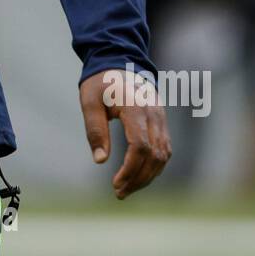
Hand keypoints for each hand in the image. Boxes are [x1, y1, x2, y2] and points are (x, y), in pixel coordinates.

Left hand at [80, 68, 171, 199]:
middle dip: (138, 178)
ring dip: (147, 176)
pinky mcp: (162, 122)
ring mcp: (161, 118)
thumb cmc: (101, 83)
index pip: (141, 146)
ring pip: (163, 155)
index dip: (130, 169)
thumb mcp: (89, 102)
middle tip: (119, 193)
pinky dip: (154, 166)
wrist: (119, 62)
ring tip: (127, 189)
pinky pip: (164, 149)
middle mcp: (153, 114)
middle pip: (154, 155)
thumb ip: (95, 130)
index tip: (115, 184)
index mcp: (135, 107)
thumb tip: (100, 160)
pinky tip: (139, 176)